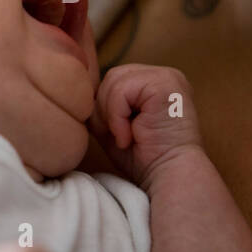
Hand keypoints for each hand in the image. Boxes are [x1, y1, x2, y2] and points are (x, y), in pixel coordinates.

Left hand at [89, 64, 202, 186]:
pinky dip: (117, 117)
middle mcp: (164, 75)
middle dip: (106, 110)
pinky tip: (130, 136)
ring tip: (126, 137)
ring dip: (111, 115)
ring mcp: (166, 77)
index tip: (120, 135)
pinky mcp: (164, 84)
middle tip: (120, 137)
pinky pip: (121, 90)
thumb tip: (81, 91)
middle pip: (113, 76)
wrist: (169, 177)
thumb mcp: (116, 125)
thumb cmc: (146, 159)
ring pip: (114, 81)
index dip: (106, 108)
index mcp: (156, 83)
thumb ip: (104, 105)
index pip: (116, 80)